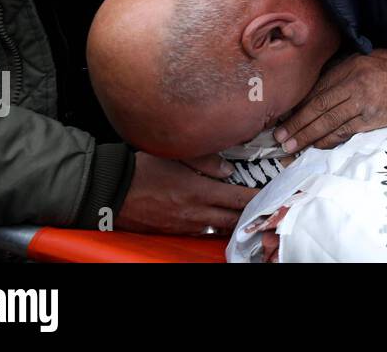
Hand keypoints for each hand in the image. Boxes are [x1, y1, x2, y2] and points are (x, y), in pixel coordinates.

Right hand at [115, 152, 255, 235]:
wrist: (112, 190)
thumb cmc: (143, 168)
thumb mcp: (176, 154)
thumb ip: (207, 160)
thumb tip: (229, 169)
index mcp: (199, 191)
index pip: (238, 199)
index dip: (258, 199)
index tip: (273, 195)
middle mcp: (195, 212)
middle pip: (233, 219)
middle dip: (251, 215)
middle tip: (267, 208)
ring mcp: (184, 225)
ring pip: (218, 229)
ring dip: (233, 222)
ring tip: (247, 214)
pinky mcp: (173, 231)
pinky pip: (201, 231)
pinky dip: (213, 226)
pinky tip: (218, 218)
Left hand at [273, 49, 386, 152]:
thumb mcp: (363, 59)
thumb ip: (339, 73)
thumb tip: (313, 93)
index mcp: (352, 69)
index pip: (319, 92)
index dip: (300, 108)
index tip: (284, 119)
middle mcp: (357, 87)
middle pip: (320, 110)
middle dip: (298, 126)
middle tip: (281, 139)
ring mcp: (366, 107)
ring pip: (331, 125)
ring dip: (309, 138)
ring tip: (292, 147)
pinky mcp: (374, 122)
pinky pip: (347, 133)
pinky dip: (330, 141)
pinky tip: (317, 146)